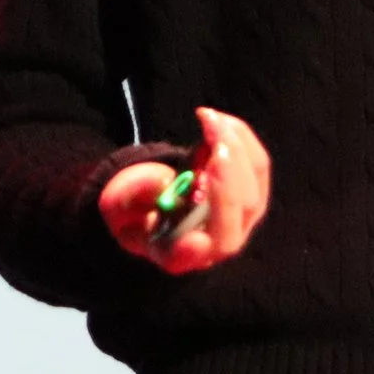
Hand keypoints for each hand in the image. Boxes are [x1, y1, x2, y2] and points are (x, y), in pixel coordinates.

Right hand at [99, 106, 270, 273]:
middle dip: (225, 172)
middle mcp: (213, 244)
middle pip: (233, 215)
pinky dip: (241, 138)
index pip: (188, 257)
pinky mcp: (252, 195)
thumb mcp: (116, 203)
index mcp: (174, 253)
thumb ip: (129, 196)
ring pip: (252, 185)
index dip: (190, 250)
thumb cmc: (135, 208)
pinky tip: (218, 121)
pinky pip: (257, 166)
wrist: (159, 200)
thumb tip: (163, 181)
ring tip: (206, 117)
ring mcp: (239, 221)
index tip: (192, 239)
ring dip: (235, 145)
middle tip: (208, 134)